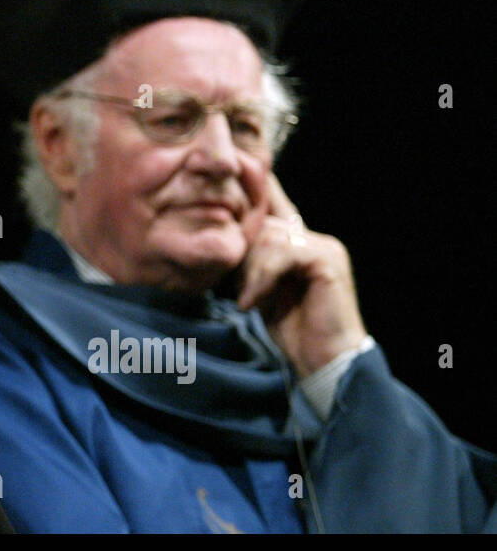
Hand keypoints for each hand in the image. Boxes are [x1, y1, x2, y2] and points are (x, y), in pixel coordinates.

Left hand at [236, 173, 366, 377]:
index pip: (275, 208)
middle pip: (264, 225)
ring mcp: (324, 248)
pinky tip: (253, 301)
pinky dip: (262, 278)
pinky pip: (283, 254)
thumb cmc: (293, 329)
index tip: (231, 191)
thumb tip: (224, 241)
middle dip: (242, 256)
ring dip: (250, 270)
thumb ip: (251, 263)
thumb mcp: (262, 289)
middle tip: (239, 289)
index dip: (256, 197)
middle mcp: (315, 239)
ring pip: (270, 237)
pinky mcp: (326, 261)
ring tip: (248, 299)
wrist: (324, 360)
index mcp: (302, 243)